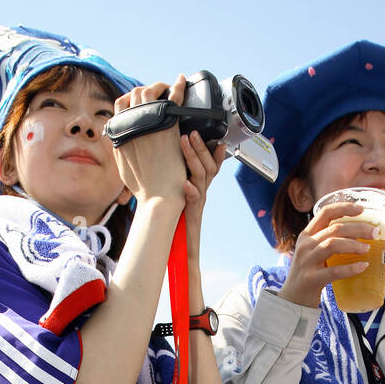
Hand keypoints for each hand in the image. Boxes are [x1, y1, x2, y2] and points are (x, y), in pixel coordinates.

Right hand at [111, 77, 187, 207]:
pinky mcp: (169, 126)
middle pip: (136, 93)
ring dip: (160, 85)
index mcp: (121, 132)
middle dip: (146, 89)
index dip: (131, 98)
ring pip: (152, 90)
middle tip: (158, 92)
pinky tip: (182, 80)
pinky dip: (178, 85)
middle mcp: (133, 124)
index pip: (122, 103)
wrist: (159, 197)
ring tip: (168, 87)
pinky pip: (174, 98)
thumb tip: (116, 138)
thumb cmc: (144, 187)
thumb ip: (119, 148)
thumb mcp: (122, 166)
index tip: (141, 100)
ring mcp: (151, 124)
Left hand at [181, 129, 223, 271]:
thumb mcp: (179, 198)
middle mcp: (201, 193)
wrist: (183, 251)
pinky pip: (194, 201)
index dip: (215, 152)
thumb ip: (177, 183)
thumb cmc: (178, 224)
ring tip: (186, 142)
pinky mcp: (193, 215)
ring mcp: (198, 203)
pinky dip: (191, 191)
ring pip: (202, 177)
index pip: (211, 166)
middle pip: (207, 167)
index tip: (217, 137)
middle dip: (200, 147)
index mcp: (199, 188)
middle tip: (192, 132)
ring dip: (194, 159)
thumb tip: (167, 167)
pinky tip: (186, 184)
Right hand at [280, 202, 376, 308]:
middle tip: (374, 233)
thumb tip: (360, 236)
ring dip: (353, 245)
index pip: (325, 213)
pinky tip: (363, 267)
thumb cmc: (310, 274)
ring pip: (332, 245)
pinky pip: (334, 271)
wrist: (293, 300)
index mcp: (307, 235)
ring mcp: (307, 262)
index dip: (344, 208)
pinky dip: (350, 268)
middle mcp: (305, 245)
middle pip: (334, 229)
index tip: (361, 209)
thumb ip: (328, 242)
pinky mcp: (311, 279)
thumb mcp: (313, 253)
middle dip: (357, 228)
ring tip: (367, 249)